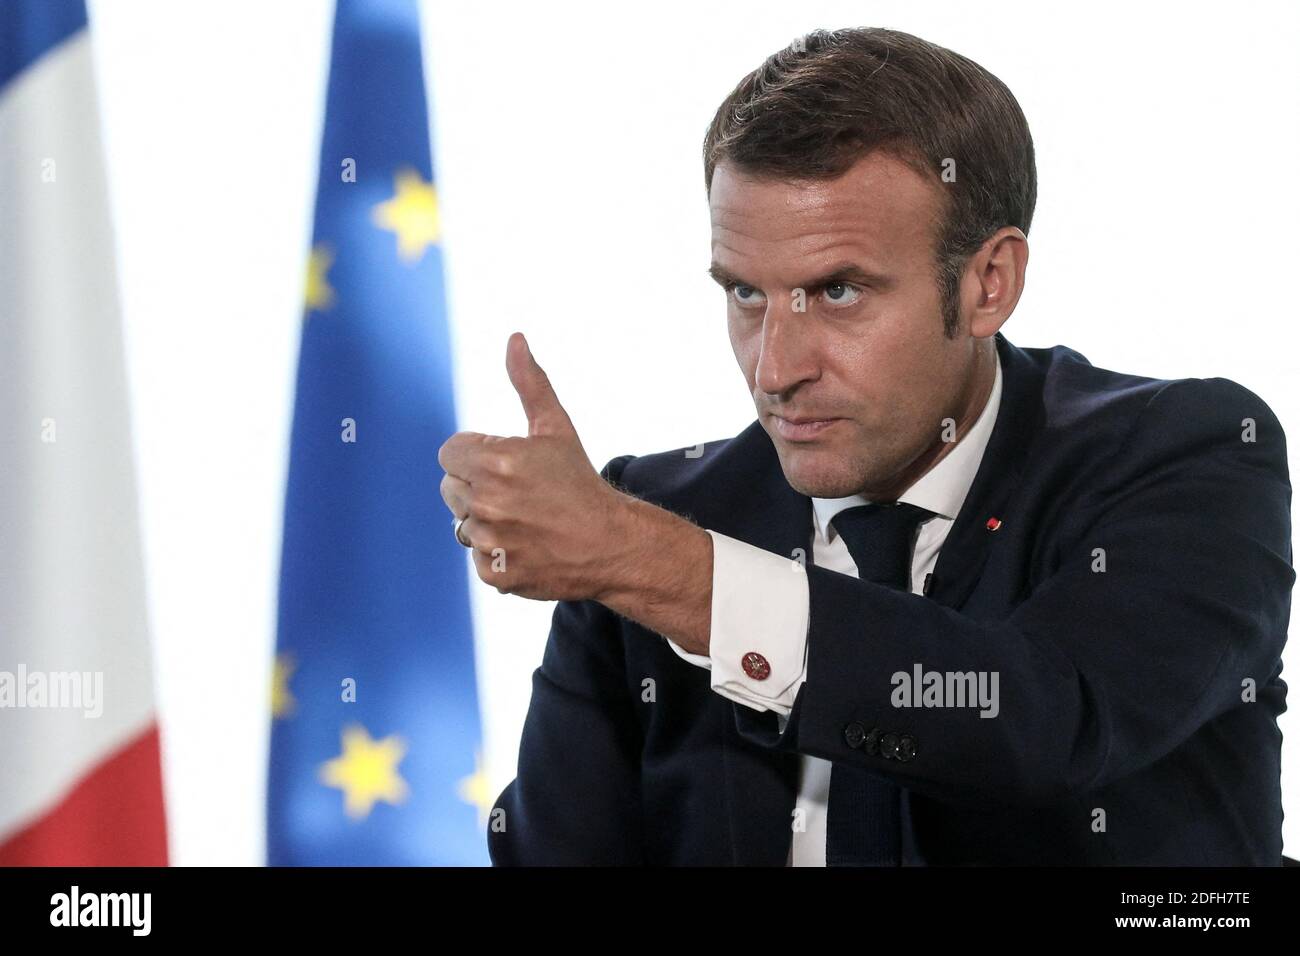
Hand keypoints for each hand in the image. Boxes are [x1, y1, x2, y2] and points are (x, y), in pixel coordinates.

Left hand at [438, 332, 632, 601]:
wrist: (612, 543)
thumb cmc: (580, 482)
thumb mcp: (556, 428)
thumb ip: (529, 383)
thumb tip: (515, 338)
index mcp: (496, 461)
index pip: (449, 453)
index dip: (475, 456)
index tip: (507, 466)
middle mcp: (488, 502)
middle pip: (450, 488)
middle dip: (477, 488)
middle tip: (520, 494)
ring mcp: (490, 541)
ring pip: (461, 524)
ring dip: (487, 523)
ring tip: (526, 522)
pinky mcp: (494, 574)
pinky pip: (477, 557)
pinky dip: (497, 554)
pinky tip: (528, 546)